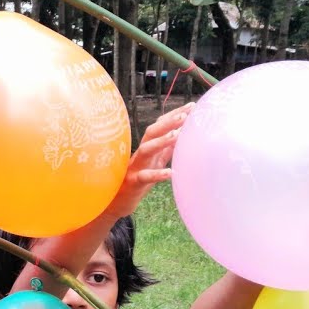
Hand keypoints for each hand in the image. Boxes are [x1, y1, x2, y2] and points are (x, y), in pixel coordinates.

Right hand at [104, 103, 195, 218]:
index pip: (159, 127)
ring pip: (146, 150)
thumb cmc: (137, 181)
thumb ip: (165, 151)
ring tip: (178, 135)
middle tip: (187, 114)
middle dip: (169, 122)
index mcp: (147, 148)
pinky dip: (157, 174)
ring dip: (161, 141)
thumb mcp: (154, 163)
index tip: (192, 106)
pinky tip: (171, 173)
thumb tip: (182, 136)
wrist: (117, 202)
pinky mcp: (133, 182)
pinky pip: (145, 177)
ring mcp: (135, 167)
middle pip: (152, 132)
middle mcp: (140, 154)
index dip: (174, 115)